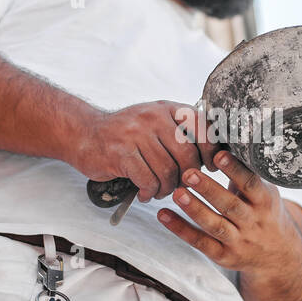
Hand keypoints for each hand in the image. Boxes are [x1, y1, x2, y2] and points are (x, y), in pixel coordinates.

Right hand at [71, 100, 206, 200]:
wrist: (85, 133)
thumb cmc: (127, 134)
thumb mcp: (156, 122)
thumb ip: (182, 132)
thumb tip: (217, 154)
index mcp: (168, 108)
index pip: (202, 127)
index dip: (211, 151)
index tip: (210, 167)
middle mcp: (153, 117)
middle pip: (187, 155)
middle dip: (187, 177)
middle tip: (180, 185)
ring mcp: (136, 134)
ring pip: (168, 171)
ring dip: (166, 188)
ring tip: (159, 190)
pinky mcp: (121, 153)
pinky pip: (148, 180)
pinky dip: (149, 192)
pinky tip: (145, 192)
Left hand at [156, 149, 301, 274]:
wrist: (277, 256)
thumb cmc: (264, 213)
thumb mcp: (265, 192)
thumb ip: (247, 173)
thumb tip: (225, 139)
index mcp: (264, 202)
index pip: (251, 184)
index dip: (235, 169)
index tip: (219, 153)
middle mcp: (252, 222)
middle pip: (230, 205)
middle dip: (209, 189)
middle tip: (189, 172)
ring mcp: (238, 242)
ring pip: (215, 226)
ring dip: (194, 209)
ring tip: (176, 192)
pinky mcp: (223, 256)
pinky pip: (200, 243)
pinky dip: (181, 229)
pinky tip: (163, 214)